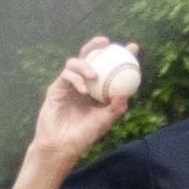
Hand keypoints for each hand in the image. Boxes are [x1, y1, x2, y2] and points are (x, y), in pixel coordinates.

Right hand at [28, 36, 131, 167]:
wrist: (60, 145)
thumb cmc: (83, 136)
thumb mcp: (103, 122)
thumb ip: (114, 108)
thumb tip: (126, 93)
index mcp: (97, 89)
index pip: (110, 68)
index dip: (121, 56)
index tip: (133, 47)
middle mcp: (83, 83)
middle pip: (89, 57)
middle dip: (97, 45)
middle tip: (107, 42)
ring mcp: (69, 85)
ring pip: (75, 63)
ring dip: (85, 65)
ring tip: (94, 76)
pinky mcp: (56, 88)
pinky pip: (66, 76)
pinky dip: (76, 80)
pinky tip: (83, 90)